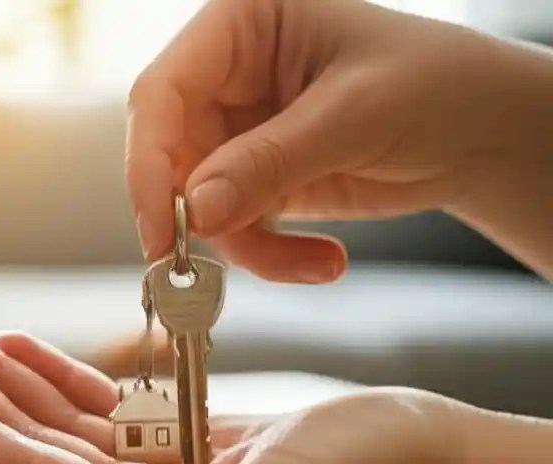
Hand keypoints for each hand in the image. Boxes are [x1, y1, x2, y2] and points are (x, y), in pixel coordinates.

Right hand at [130, 0, 552, 280]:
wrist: (488, 132)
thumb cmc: (437, 85)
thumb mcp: (353, 115)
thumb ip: (269, 161)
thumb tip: (194, 211)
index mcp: (239, 25)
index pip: (162, 93)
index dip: (148, 161)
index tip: (160, 229)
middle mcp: (226, 76)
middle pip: (169, 155)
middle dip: (199, 215)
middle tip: (218, 263)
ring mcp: (238, 131)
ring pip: (198, 204)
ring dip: (247, 245)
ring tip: (316, 263)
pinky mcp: (256, 179)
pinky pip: (234, 228)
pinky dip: (270, 255)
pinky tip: (324, 260)